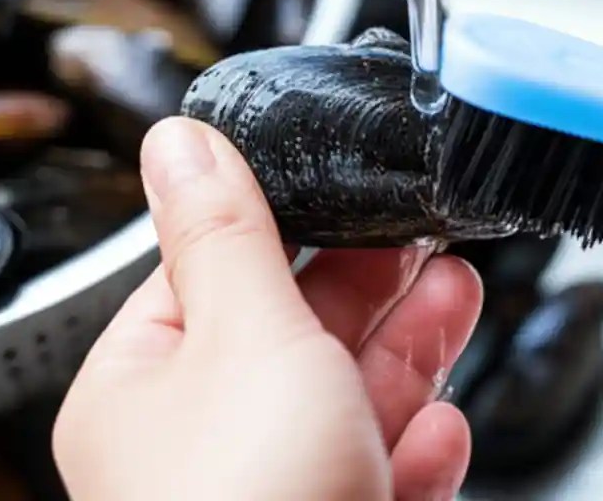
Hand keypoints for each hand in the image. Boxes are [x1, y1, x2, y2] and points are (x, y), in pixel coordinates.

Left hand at [53, 117, 482, 499]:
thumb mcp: (245, 336)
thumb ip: (224, 233)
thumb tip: (177, 139)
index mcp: (146, 392)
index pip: (208, 277)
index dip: (284, 228)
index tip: (344, 188)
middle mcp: (201, 451)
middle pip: (291, 337)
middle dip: (368, 286)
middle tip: (425, 236)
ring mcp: (271, 500)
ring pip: (345, 407)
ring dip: (408, 352)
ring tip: (456, 297)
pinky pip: (375, 482)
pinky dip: (413, 453)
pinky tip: (439, 433)